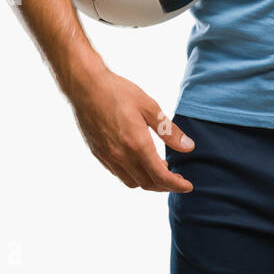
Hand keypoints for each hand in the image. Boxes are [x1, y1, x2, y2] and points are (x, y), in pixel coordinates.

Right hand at [65, 67, 194, 192]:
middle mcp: (121, 156)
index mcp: (137, 144)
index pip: (160, 176)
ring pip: (131, 181)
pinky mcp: (98, 154)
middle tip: (177, 178)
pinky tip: (139, 162)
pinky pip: (118, 173)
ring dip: (148, 181)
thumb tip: (188, 147)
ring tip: (159, 169)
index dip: (176, 184)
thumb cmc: (119, 92)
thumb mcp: (150, 107)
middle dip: (165, 185)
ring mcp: (107, 156)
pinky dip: (132, 174)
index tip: (188, 186)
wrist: (85, 87)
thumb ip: (169, 131)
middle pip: (147, 183)